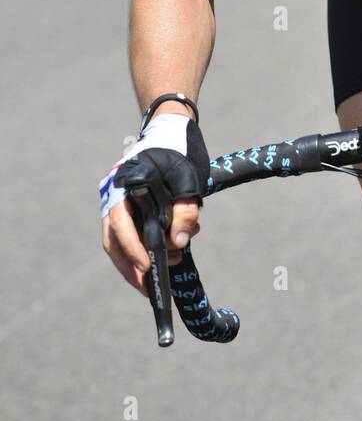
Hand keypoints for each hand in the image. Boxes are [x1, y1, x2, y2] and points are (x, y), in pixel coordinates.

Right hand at [100, 113, 204, 292]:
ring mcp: (118, 206)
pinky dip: (145, 250)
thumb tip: (180, 242)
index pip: (119, 223)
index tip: (148, 266)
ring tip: (168, 270)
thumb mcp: (188, 177)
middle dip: (133, 267)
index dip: (132, 248)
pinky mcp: (128, 212)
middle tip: (154, 287)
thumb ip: (186, 208)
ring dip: (139, 262)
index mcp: (122, 185)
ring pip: (119, 243)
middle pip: (114, 241)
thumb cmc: (179, 152)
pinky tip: (168, 255)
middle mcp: (114, 197)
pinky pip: (130, 237)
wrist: (172, 132)